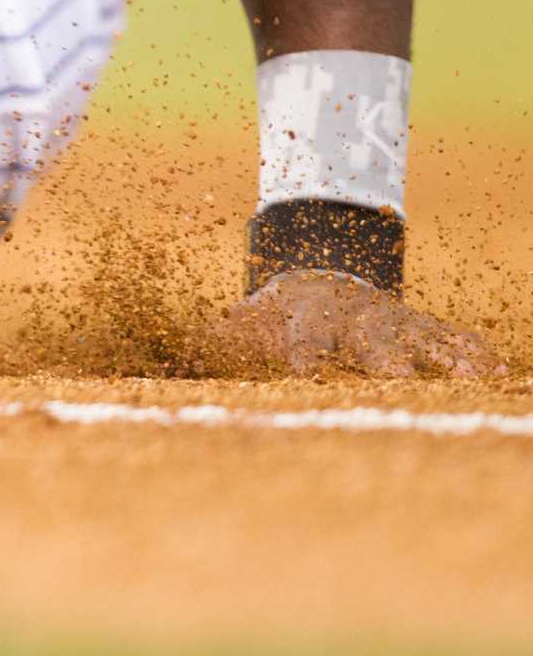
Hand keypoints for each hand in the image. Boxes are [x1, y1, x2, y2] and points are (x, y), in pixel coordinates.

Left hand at [214, 270, 503, 377]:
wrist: (313, 278)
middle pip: (370, 339)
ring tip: (472, 378)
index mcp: (305, 320)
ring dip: (445, 357)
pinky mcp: (422, 329)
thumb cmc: (271, 319)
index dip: (303, 355)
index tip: (305, 373)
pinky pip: (453, 337)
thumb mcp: (240, 325)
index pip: (302, 339)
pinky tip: (500, 373)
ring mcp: (393, 322)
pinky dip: (475, 352)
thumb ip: (210, 344)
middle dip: (384, 357)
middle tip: (397, 378)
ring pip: (421, 336)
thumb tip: (157, 360)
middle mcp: (354, 319)